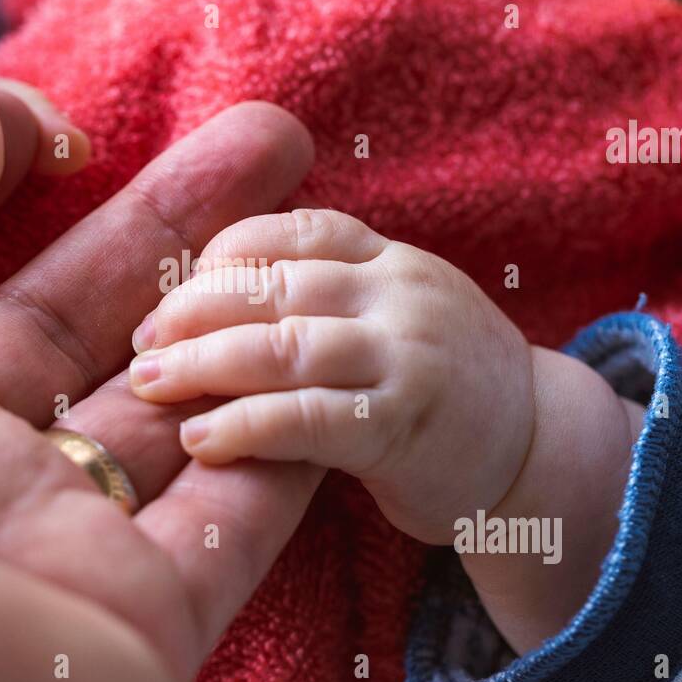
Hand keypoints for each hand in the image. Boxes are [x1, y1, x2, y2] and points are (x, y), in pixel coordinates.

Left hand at [0, 39, 318, 681]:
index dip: (25, 202)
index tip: (87, 133)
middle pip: (91, 328)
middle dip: (178, 234)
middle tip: (265, 143)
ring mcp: (52, 551)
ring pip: (174, 415)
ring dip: (243, 326)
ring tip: (314, 232)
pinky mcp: (134, 621)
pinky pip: (229, 528)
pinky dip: (281, 455)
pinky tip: (330, 363)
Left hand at [127, 208, 641, 650]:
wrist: (538, 450)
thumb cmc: (438, 384)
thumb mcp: (392, 311)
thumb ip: (325, 292)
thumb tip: (214, 289)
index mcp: (387, 260)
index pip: (290, 231)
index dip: (220, 256)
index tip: (172, 290)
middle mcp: (397, 293)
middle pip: (275, 282)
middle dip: (193, 308)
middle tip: (142, 342)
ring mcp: (404, 357)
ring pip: (285, 344)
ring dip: (204, 362)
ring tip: (150, 382)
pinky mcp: (402, 427)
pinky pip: (309, 418)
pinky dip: (246, 426)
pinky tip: (200, 441)